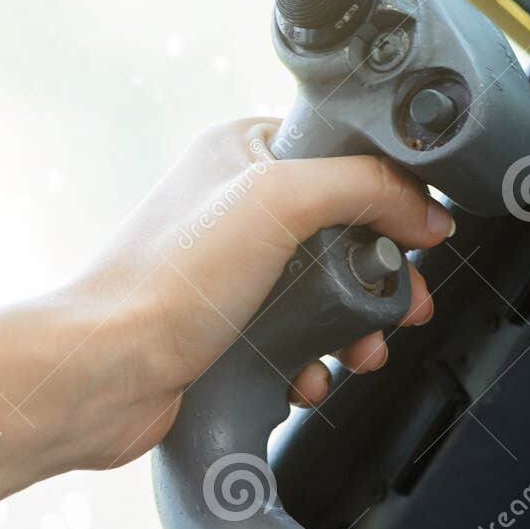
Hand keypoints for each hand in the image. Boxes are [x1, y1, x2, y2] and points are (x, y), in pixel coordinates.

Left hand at [50, 118, 454, 468]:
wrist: (104, 372)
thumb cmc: (166, 280)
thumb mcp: (278, 200)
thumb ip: (364, 188)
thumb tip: (425, 210)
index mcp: (244, 152)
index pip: (344, 156)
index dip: (391, 197)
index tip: (422, 235)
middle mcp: (236, 205)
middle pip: (345, 231)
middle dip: (382, 276)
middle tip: (408, 304)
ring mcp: (232, 269)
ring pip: (325, 292)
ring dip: (355, 327)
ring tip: (363, 352)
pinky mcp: (227, 327)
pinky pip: (295, 339)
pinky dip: (312, 361)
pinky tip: (308, 376)